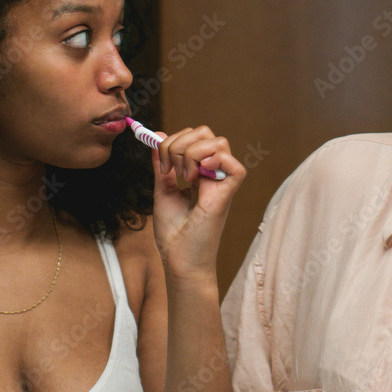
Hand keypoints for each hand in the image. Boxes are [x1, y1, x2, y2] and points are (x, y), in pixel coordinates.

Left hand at [151, 125, 245, 281]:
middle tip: (171, 170)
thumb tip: (157, 137)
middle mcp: (212, 174)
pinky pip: (234, 165)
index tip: (161, 166)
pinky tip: (197, 177)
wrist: (178, 258)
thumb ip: (161, 165)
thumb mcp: (163, 190)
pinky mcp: (227, 194)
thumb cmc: (174, 233)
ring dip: (192, 153)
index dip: (173, 141)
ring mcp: (221, 182)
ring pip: (218, 143)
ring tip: (184, 178)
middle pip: (206, 133)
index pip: (193, 137)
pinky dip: (214, 162)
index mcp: (199, 172)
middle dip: (180, 143)